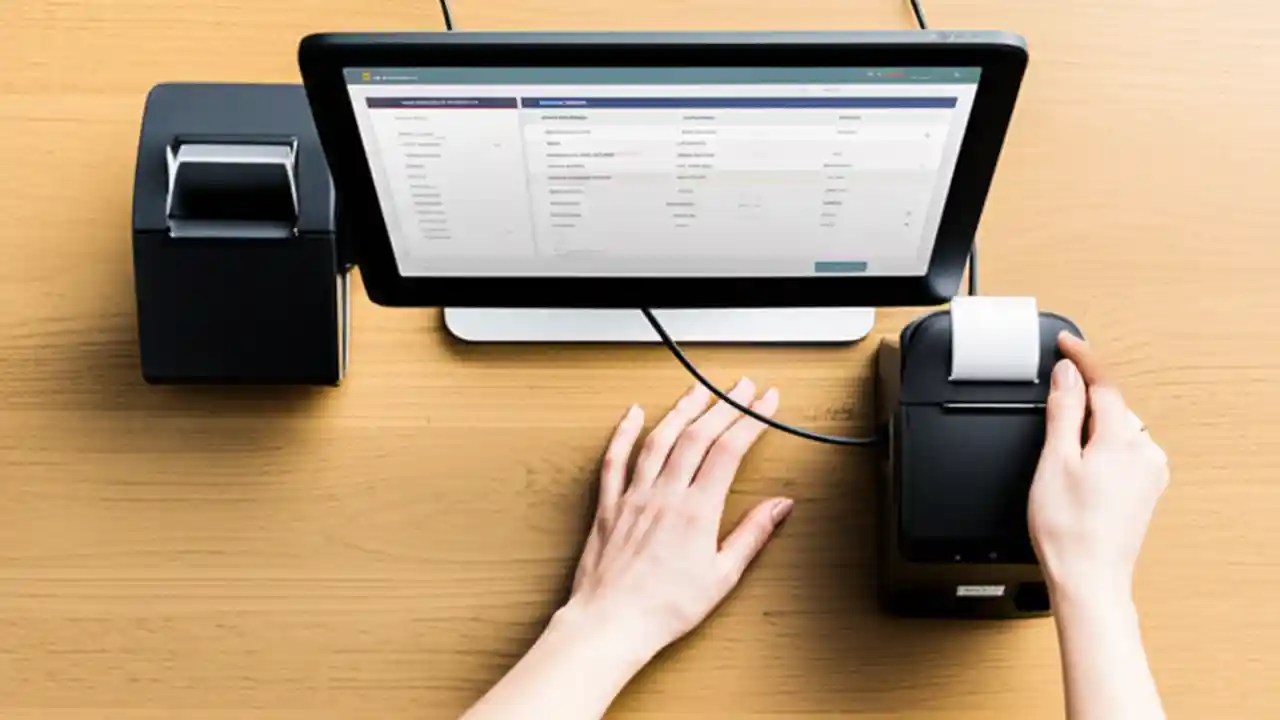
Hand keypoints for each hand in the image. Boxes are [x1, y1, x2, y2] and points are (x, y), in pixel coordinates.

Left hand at [462, 381, 789, 719]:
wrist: (611, 623)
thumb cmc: (665, 608)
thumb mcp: (722, 576)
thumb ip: (751, 535)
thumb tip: (780, 506)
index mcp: (697, 511)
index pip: (729, 451)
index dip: (751, 420)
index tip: (767, 402)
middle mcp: (665, 495)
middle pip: (697, 436)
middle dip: (724, 405)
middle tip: (742, 386)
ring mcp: (634, 496)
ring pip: (659, 439)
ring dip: (681, 410)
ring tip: (699, 390)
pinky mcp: (609, 506)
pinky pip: (615, 460)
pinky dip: (624, 433)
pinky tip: (633, 414)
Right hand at [1029, 332, 1169, 605]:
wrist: (1088, 577)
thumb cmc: (1067, 529)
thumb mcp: (1054, 460)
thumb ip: (1063, 411)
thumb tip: (1067, 375)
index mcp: (1122, 440)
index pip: (1104, 383)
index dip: (1082, 358)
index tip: (1064, 342)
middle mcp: (1145, 452)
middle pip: (1110, 405)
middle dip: (1081, 396)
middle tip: (1047, 400)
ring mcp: (1150, 471)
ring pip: (1116, 428)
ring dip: (1089, 424)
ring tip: (1057, 448)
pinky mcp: (1146, 487)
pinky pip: (1123, 449)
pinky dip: (1100, 445)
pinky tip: (1079, 465)